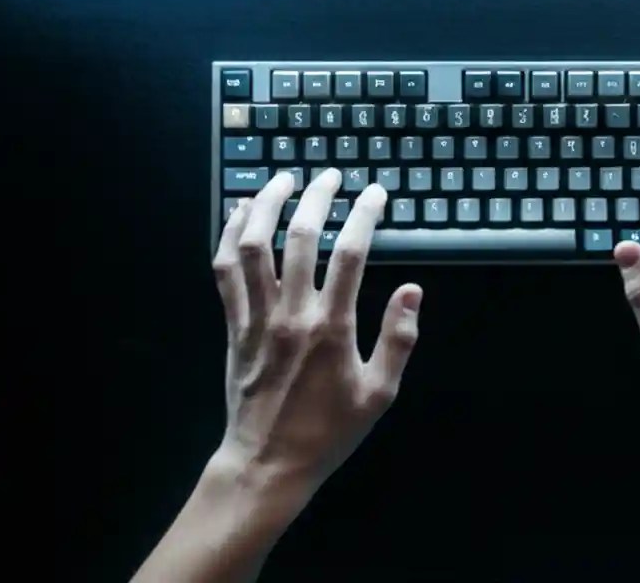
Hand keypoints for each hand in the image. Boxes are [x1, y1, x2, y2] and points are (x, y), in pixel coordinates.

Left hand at [210, 169, 421, 506]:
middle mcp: (291, 314)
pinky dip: (230, 236)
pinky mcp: (233, 326)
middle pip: (302, 237)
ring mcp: (257, 318)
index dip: (365, 215)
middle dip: (318, 196)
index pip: (351, 255)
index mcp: (332, 328)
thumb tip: (414, 291)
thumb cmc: (329, 432)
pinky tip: (239, 214)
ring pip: (254, 246)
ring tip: (282, 180)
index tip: (375, 193)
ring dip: (267, 205)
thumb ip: (399, 340)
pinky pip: (225, 271)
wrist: (268, 464)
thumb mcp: (380, 394)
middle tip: (330, 175)